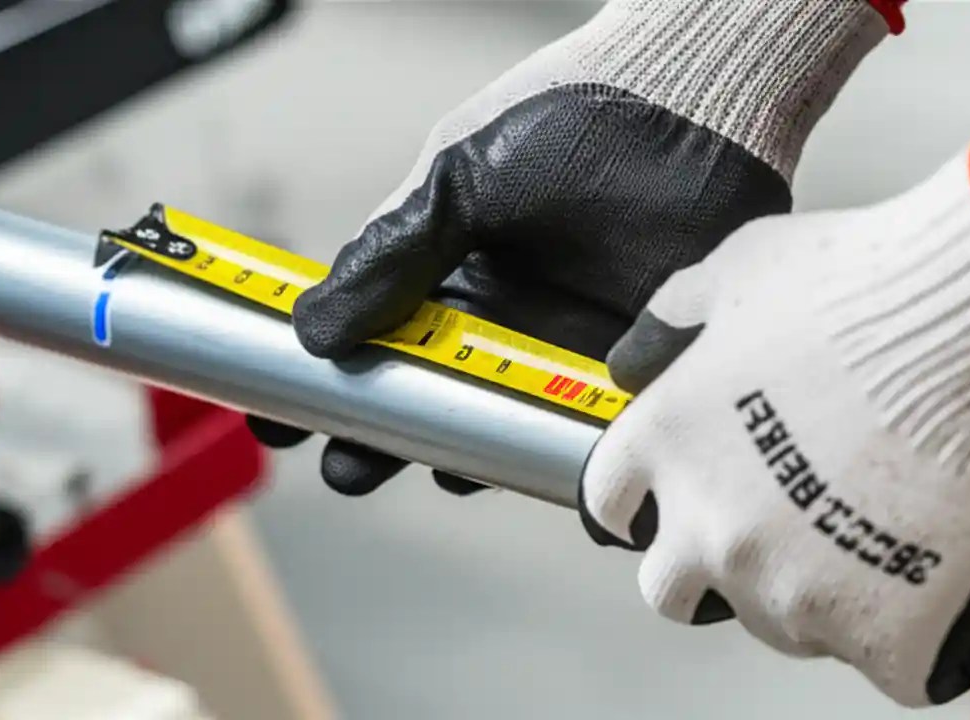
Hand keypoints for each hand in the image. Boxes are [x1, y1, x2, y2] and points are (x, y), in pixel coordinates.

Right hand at [251, 0, 887, 495]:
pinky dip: (578, 467)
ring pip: (503, 437)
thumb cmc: (570, 120)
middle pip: (429, 408)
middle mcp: (500, 327)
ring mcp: (561, 355)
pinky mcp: (630, 374)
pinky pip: (595, 439)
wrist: (691, 104)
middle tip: (351, 467)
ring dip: (474, 465)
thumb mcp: (460, 182)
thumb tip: (314, 325)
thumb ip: (391, 255)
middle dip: (385, 444)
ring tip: (452, 471)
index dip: (324, 388)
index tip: (278, 420)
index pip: (372, 347)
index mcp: (449, 281)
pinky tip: (563, 478)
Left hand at [581, 137, 969, 705]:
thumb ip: (677, 317)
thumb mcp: (739, 272)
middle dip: (703, 571)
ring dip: (803, 591)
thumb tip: (647, 347)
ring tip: (859, 532)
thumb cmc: (866, 289)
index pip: (612, 504)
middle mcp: (709, 525)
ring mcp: (788, 587)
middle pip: (670, 588)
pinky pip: (875, 659)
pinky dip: (896, 632)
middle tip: (762, 536)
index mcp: (666, 445)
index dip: (641, 505)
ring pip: (774, 623)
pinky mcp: (875, 633)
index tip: (664, 506)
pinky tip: (917, 576)